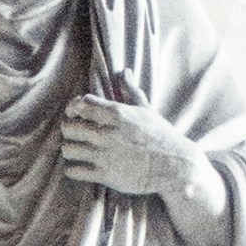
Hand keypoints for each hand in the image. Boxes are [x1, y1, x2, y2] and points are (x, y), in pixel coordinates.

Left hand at [61, 96, 213, 231]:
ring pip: (67, 148)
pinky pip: (73, 171)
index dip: (74, 107)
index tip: (76, 113)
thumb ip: (131, 90)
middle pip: (68, 126)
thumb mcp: (146, 110)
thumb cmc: (162, 136)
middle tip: (76, 134)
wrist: (178, 167)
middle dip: (70, 129)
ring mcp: (105, 155)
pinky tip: (82, 167)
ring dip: (71, 149)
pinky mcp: (106, 175)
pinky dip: (73, 169)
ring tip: (78, 150)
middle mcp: (107, 133)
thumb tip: (125, 71)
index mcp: (116, 113)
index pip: (79, 103)